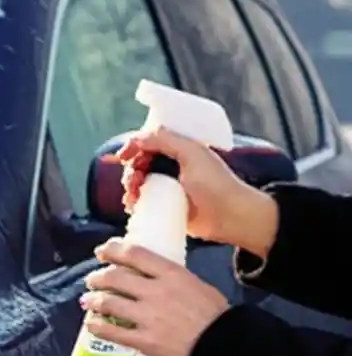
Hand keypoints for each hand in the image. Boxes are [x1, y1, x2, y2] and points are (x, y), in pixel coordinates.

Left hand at [80, 238, 228, 355]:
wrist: (226, 349)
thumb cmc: (217, 318)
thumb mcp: (199, 287)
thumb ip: (174, 280)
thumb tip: (154, 276)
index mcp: (172, 274)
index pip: (135, 254)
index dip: (113, 250)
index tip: (102, 252)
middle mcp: (156, 292)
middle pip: (115, 277)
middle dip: (98, 278)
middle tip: (92, 280)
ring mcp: (148, 317)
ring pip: (109, 303)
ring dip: (93, 300)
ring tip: (88, 301)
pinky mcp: (144, 340)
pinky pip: (112, 331)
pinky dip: (97, 326)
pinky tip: (91, 324)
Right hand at [117, 127, 278, 257]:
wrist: (231, 217)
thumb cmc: (215, 183)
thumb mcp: (191, 153)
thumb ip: (165, 139)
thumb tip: (136, 138)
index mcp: (180, 149)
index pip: (148, 142)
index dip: (133, 146)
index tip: (123, 157)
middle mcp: (173, 166)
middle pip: (139, 162)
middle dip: (130, 170)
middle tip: (132, 183)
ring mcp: (169, 187)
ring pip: (138, 182)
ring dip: (130, 188)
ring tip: (132, 198)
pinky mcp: (167, 206)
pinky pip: (143, 201)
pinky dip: (134, 202)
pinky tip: (133, 207)